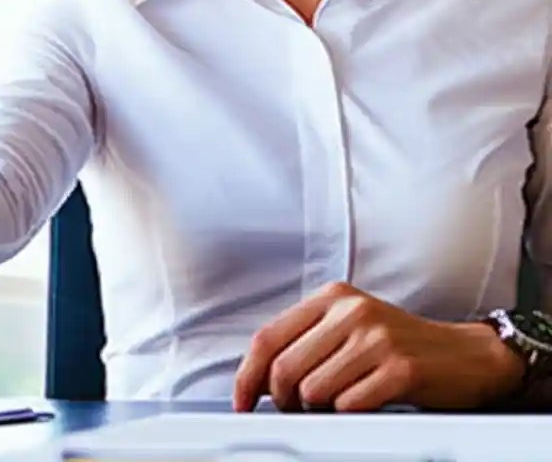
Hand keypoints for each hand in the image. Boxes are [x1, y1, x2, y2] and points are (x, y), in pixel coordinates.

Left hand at [233, 282, 524, 412]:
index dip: (247, 376)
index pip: (267, 338)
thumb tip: (257, 381)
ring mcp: (377, 339)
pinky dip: (347, 414)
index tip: (242, 402)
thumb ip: (305, 342)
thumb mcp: (349, 327)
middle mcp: (352, 311)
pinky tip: (362, 404)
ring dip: (316, 410)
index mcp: (331, 297)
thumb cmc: (400, 346)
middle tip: (294, 410)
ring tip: (335, 405)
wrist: (468, 356)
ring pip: (312, 391)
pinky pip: (348, 405)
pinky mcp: (400, 369)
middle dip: (281, 400)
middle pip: (284, 369)